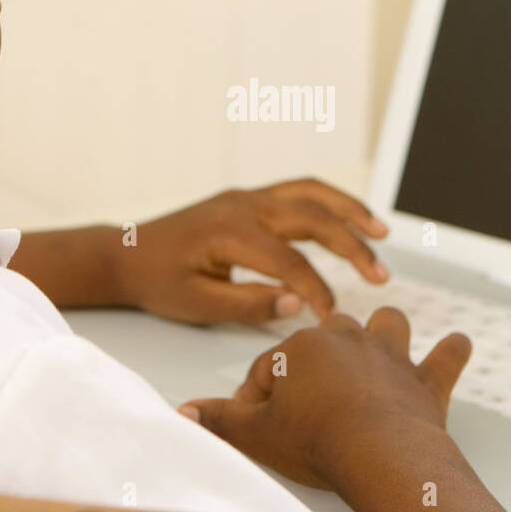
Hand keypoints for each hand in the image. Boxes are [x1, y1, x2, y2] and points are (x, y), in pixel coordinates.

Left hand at [114, 178, 389, 325]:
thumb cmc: (157, 280)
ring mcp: (248, 197)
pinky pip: (299, 193)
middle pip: (313, 217)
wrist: (127, 253)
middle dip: (353, 245)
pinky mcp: (251, 199)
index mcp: (230, 230)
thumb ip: (249, 304)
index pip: (291, 261)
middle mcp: (244, 204)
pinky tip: (351, 220)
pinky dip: (330, 204)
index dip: (318, 290)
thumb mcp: (197, 304)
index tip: (332, 318)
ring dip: (350, 211)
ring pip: (312, 194)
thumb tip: (297, 304)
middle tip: (381, 277)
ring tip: (383, 233)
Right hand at [179, 307, 471, 489]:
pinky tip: (458, 345)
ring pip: (386, 325)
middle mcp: (347, 341)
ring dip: (385, 332)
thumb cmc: (319, 440)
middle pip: (328, 334)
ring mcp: (389, 357)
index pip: (270, 365)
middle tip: (312, 388)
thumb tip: (187, 412)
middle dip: (320, 353)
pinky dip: (452, 352)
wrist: (378, 453)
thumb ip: (221, 420)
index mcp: (302, 349)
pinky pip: (444, 357)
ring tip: (381, 343)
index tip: (255, 417)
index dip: (258, 394)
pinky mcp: (424, 380)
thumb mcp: (255, 433)